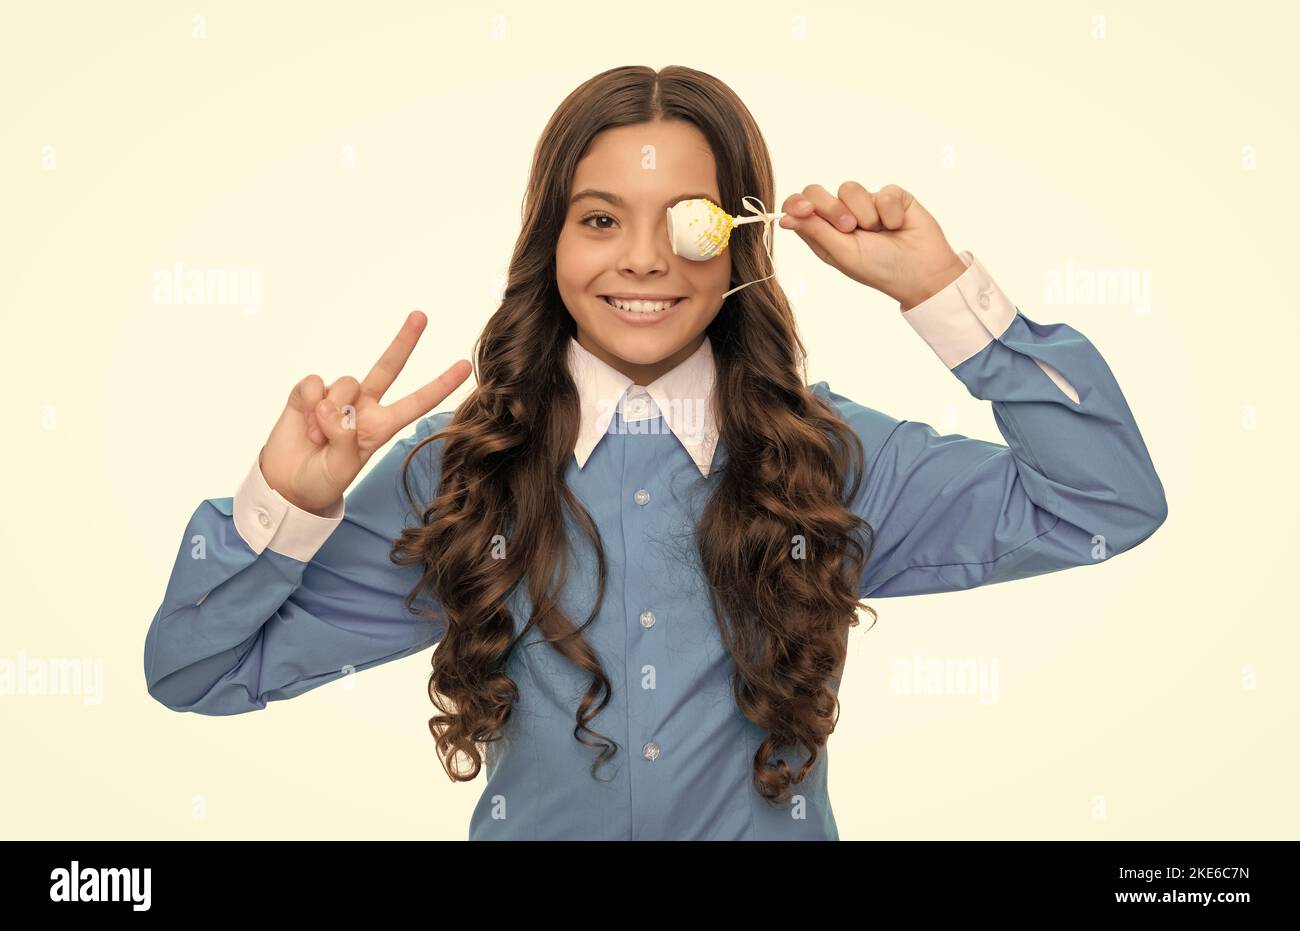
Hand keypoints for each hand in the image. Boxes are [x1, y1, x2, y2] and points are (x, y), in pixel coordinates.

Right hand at [259, 311, 472, 514]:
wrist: (288, 484)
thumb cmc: (321, 479)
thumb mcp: (342, 467)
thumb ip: (343, 438)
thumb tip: (332, 406)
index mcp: (381, 426)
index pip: (417, 403)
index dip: (440, 385)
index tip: (465, 366)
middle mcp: (363, 406)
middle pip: (388, 367)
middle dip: (404, 341)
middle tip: (421, 315)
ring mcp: (336, 397)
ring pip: (345, 382)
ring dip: (327, 413)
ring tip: (317, 438)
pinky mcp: (308, 393)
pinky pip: (313, 382)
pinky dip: (307, 402)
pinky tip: (303, 421)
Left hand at [779, 183, 966, 309]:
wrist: (923, 271)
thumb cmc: (881, 269)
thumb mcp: (843, 254)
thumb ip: (815, 232)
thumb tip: (783, 218)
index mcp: (824, 234)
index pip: (798, 208)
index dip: (797, 204)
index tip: (804, 209)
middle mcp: (841, 216)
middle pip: (818, 191)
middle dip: (833, 209)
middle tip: (851, 229)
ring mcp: (865, 205)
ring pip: (850, 187)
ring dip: (864, 212)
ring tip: (879, 231)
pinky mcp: (891, 196)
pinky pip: (882, 190)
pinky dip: (890, 212)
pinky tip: (898, 225)